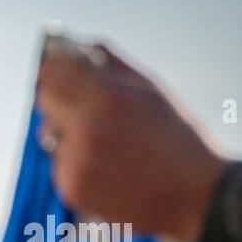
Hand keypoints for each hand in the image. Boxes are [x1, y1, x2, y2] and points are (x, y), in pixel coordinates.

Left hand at [35, 39, 226, 241]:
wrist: (196, 196)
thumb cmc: (178, 138)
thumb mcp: (152, 90)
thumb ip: (111, 65)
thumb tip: (76, 44)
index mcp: (107, 98)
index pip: (51, 74)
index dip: (54, 70)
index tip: (58, 71)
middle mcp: (86, 129)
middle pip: (45, 103)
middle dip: (59, 100)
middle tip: (82, 106)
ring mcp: (76, 162)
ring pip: (51, 137)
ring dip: (68, 136)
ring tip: (108, 146)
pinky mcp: (72, 189)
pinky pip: (59, 166)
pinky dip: (75, 164)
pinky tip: (108, 170)